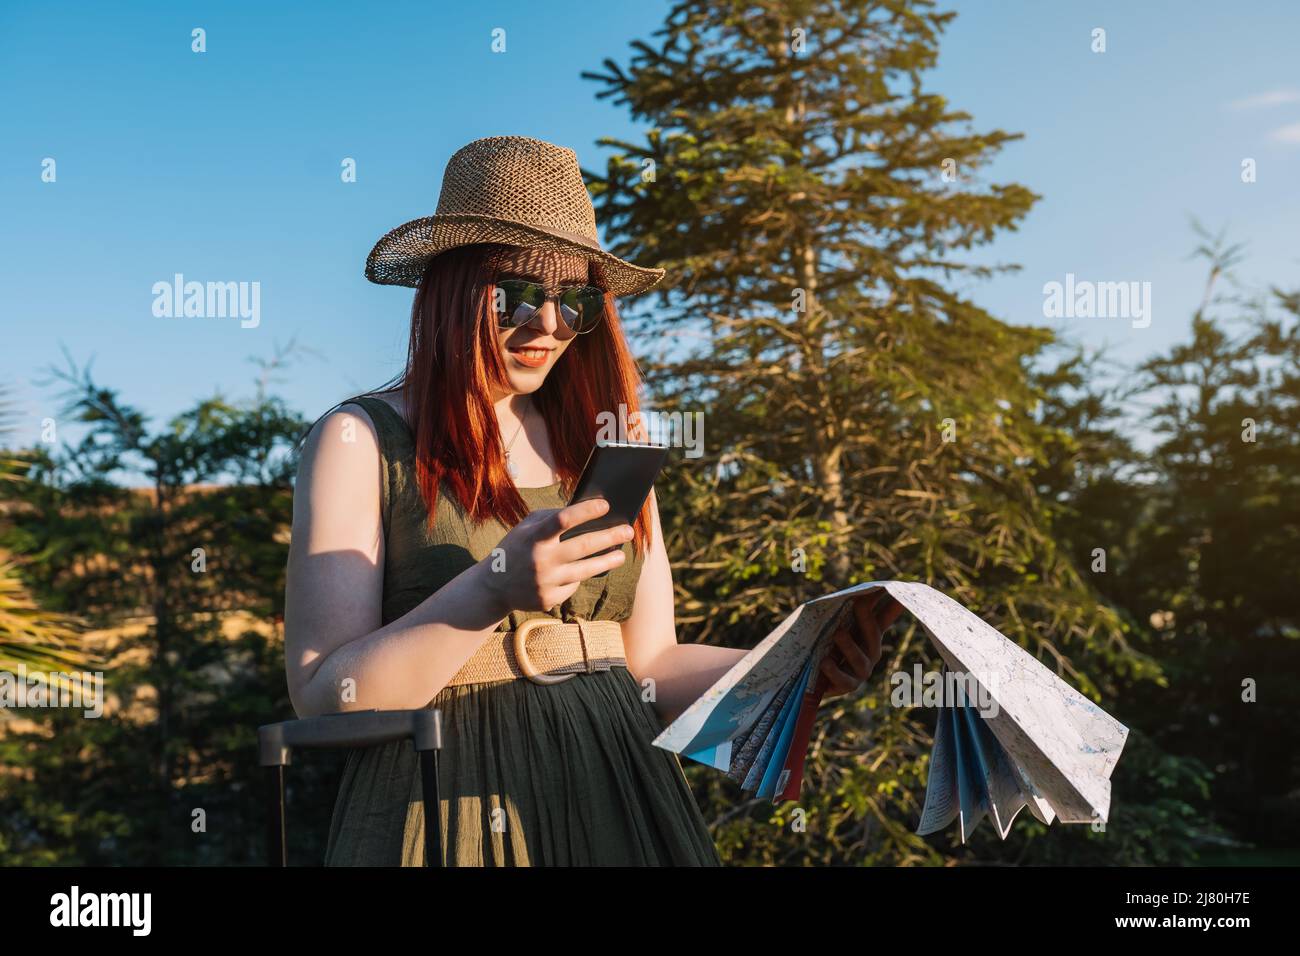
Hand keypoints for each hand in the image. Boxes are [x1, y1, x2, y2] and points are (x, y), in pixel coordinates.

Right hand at [477, 497, 632, 614]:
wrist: (493, 587)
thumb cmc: (516, 549)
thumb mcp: (525, 528)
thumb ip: (551, 517)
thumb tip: (585, 512)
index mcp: (534, 538)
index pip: (564, 520)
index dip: (586, 511)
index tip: (606, 505)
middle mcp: (541, 561)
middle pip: (583, 546)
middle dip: (610, 537)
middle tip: (628, 531)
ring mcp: (545, 582)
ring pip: (586, 570)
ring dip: (607, 561)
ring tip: (621, 555)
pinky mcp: (549, 599)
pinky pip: (572, 585)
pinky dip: (577, 577)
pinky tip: (580, 571)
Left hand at [819, 590, 903, 698]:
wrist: (812, 679)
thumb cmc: (822, 645)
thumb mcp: (831, 625)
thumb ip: (840, 611)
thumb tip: (847, 593)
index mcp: (868, 635)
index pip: (884, 617)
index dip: (894, 606)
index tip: (902, 591)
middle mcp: (870, 652)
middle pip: (873, 634)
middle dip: (867, 617)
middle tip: (859, 601)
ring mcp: (861, 671)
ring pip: (859, 658)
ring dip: (848, 645)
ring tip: (838, 633)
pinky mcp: (847, 686)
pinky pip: (842, 679)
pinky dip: (833, 670)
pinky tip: (825, 662)